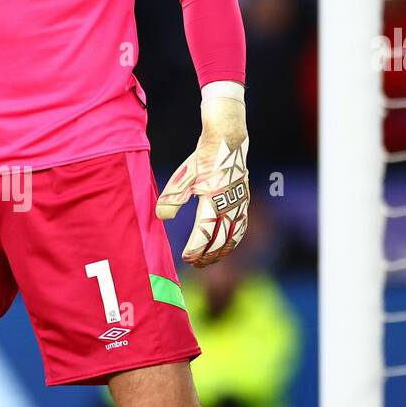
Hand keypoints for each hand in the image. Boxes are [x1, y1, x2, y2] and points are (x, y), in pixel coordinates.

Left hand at [155, 87, 248, 266]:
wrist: (227, 142)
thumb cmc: (203, 159)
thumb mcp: (183, 177)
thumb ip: (172, 198)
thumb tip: (162, 217)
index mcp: (213, 201)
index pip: (204, 233)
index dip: (195, 249)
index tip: (186, 258)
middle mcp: (230, 205)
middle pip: (220, 239)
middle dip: (207, 255)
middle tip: (195, 264)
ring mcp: (240, 205)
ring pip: (232, 236)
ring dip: (221, 251)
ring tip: (208, 260)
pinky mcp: (244, 202)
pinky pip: (241, 227)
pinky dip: (233, 240)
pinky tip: (226, 246)